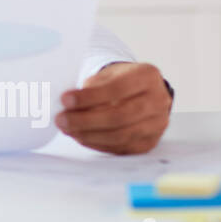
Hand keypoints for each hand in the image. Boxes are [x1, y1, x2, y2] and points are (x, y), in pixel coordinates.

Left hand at [55, 61, 170, 153]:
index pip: (116, 89)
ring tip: (67, 129)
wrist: (141, 93)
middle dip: (85, 120)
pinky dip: (97, 144)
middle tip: (62, 119)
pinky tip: (81, 137)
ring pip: (120, 136)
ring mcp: (157, 124)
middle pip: (119, 116)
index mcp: (147, 76)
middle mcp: (157, 101)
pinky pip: (121, 148)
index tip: (65, 100)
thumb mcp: (108, 73)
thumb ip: (93, 86)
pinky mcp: (150, 142)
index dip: (89, 97)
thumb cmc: (120, 80)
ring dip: (89, 135)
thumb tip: (69, 104)